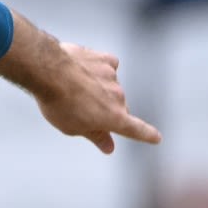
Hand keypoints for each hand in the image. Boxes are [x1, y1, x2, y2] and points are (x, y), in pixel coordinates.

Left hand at [35, 43, 161, 154]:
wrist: (49, 71)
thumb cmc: (59, 105)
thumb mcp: (74, 128)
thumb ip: (95, 136)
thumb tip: (110, 148)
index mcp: (114, 118)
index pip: (135, 129)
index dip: (146, 134)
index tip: (157, 138)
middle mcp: (119, 97)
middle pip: (118, 107)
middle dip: (106, 111)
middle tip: (81, 112)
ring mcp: (113, 77)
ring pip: (110, 87)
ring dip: (97, 90)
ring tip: (72, 90)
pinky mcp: (106, 60)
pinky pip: (107, 67)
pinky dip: (98, 70)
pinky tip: (84, 71)